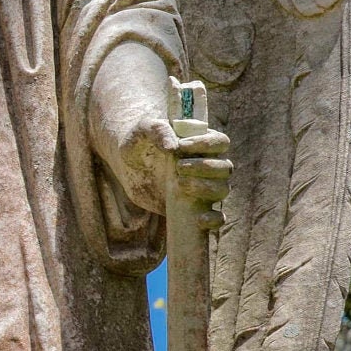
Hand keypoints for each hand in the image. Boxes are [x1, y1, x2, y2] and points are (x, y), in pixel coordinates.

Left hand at [96, 49, 231, 219]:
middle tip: (178, 168)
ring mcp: (203, 188)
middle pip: (225, 167)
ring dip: (207, 188)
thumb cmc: (137, 143)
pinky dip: (214, 220)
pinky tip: (200, 219)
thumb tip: (173, 147)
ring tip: (180, 186)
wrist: (126, 168)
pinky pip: (217, 218)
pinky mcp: (195, 209)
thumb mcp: (142, 130)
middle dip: (205, 167)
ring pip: (222, 190)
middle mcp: (207, 166)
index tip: (182, 147)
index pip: (221, 142)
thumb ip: (157, 130)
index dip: (208, 144)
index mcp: (201, 143)